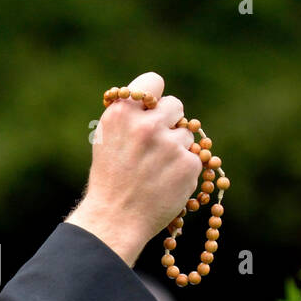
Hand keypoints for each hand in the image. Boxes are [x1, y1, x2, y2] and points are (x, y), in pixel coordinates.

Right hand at [66, 72, 203, 266]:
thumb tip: (154, 101)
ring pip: (187, 133)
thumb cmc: (109, 179)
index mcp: (122, 113)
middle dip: (169, 121)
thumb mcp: (107, 138)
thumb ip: (130, 116)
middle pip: (175, 105)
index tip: (153, 107)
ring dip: (177, 146)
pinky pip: (194, 156)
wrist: (116, 218)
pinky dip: (184, 168)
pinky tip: (166, 181)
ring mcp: (170, 145)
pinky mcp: (188, 165)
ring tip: (157, 168)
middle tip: (157, 143)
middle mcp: (146, 124)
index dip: (154, 96)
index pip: (153, 81)